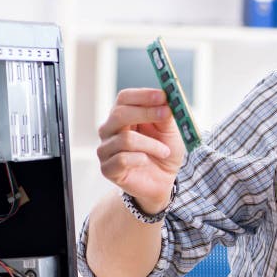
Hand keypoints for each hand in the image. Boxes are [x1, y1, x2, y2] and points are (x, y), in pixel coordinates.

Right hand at [96, 88, 185, 213]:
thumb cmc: (164, 151)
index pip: (125, 98)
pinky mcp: (107, 168)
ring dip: (152, 144)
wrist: (163, 181)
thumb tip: (166, 99)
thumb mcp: (171, 131)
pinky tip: (147, 162)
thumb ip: (167, 115)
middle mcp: (110, 129)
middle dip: (146, 113)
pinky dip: (141, 159)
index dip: (143, 95)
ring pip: (126, 139)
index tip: (162, 95)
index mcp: (124, 115)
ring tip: (165, 151)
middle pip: (119, 114)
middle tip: (166, 114)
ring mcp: (106, 149)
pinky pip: (122, 159)